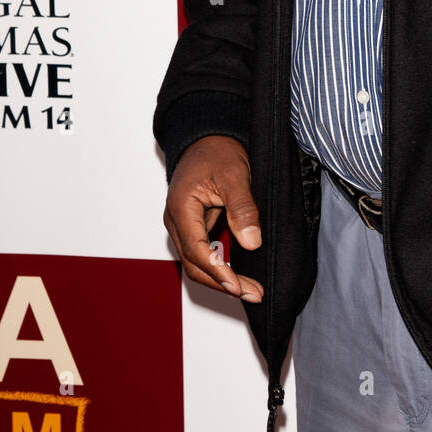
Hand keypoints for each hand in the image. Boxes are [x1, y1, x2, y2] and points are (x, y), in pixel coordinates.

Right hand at [163, 134, 263, 302]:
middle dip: (222, 283)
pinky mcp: (194, 226)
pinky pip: (203, 253)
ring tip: (251, 290)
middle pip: (194, 264)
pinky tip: (240, 275)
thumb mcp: (234, 174)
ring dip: (222, 279)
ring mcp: (183, 225)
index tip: (239, 286)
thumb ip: (242, 207)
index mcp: (180, 207)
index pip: (196, 251)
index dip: (217, 272)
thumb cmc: (217, 150)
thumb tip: (251, 243)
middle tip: (254, 293)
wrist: (208, 137)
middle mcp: (176, 221)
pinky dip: (220, 267)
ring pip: (197, 263)